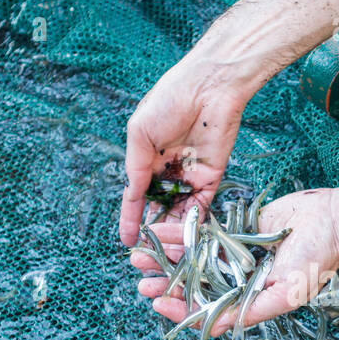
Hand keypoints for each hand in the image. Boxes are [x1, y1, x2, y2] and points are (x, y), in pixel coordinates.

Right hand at [119, 57, 251, 245]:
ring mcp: (191, 176)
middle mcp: (169, 170)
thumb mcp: (140, 132)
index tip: (125, 240)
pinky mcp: (212, 177)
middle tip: (145, 252)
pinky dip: (193, 222)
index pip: (136, 195)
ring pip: (180, 211)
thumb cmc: (169, 100)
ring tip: (163, 250)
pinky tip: (184, 237)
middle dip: (152, 230)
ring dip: (172, 231)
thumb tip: (132, 194)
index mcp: (148, 158)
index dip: (130, 218)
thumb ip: (136, 166)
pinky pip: (202, 205)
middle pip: (159, 208)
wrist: (209, 87)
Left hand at [131, 187, 338, 333]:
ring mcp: (235, 253)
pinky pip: (203, 232)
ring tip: (138, 255)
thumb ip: (252, 312)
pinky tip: (157, 231)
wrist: (332, 220)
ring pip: (193, 257)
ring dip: (167, 256)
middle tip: (141, 279)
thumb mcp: (286, 295)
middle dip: (166, 281)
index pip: (208, 310)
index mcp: (249, 299)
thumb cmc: (316, 261)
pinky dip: (181, 231)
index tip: (158, 303)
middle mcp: (238, 279)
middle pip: (194, 283)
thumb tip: (218, 329)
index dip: (182, 309)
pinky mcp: (236, 229)